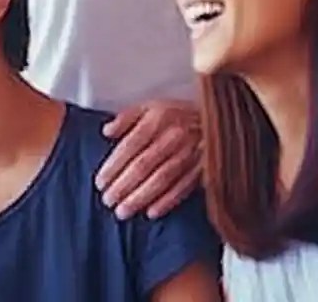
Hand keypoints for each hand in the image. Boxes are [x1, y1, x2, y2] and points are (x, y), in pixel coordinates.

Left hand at [95, 99, 201, 219]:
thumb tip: (107, 131)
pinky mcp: (204, 168)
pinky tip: (151, 212)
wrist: (218, 119)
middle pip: (144, 165)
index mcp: (158, 118)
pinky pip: (183, 187)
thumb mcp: (151, 106)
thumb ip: (126, 117)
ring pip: (161, 179)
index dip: (114, 166)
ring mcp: (190, 153)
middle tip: (107, 201)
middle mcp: (174, 136)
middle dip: (123, 186)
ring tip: (123, 211)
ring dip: (140, 197)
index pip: (130, 145)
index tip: (100, 182)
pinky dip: (167, 201)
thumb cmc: (178, 115)